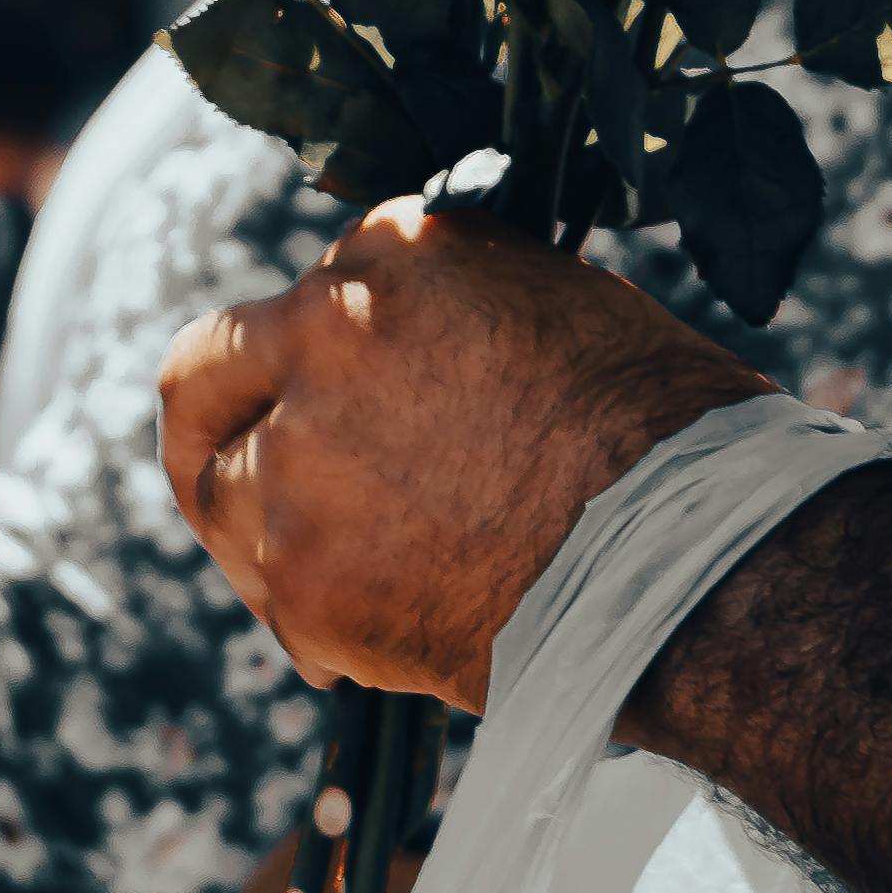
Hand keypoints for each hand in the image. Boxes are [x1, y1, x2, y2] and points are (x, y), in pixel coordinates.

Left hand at [160, 199, 768, 704]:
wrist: (689, 559)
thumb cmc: (661, 433)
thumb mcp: (553, 305)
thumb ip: (449, 314)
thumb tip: (415, 357)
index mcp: (392, 252)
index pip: (313, 294)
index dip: (330, 356)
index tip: (349, 401)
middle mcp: (321, 337)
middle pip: (202, 370)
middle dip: (214, 416)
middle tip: (237, 460)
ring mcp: (297, 462)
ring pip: (220, 492)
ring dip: (261, 526)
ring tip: (324, 566)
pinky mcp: (300, 576)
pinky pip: (270, 598)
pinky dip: (306, 619)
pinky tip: (360, 640)